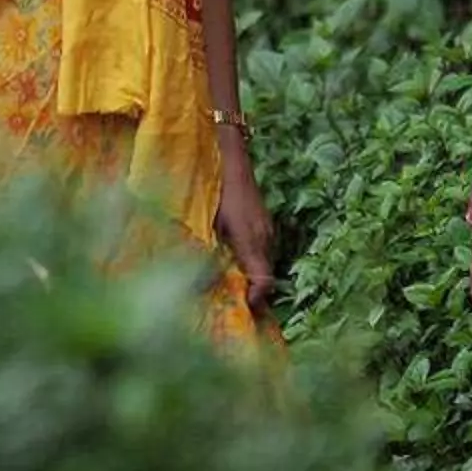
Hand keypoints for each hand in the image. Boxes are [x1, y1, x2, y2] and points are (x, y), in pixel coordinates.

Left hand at [215, 147, 276, 315]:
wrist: (231, 160)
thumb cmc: (215, 191)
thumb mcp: (208, 225)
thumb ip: (211, 254)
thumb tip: (204, 282)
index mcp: (250, 239)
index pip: (264, 280)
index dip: (256, 299)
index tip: (244, 310)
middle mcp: (264, 236)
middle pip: (267, 274)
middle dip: (254, 292)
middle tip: (234, 303)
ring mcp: (267, 228)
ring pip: (265, 261)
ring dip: (253, 275)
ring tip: (234, 285)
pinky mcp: (265, 222)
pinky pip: (264, 249)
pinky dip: (253, 261)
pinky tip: (236, 260)